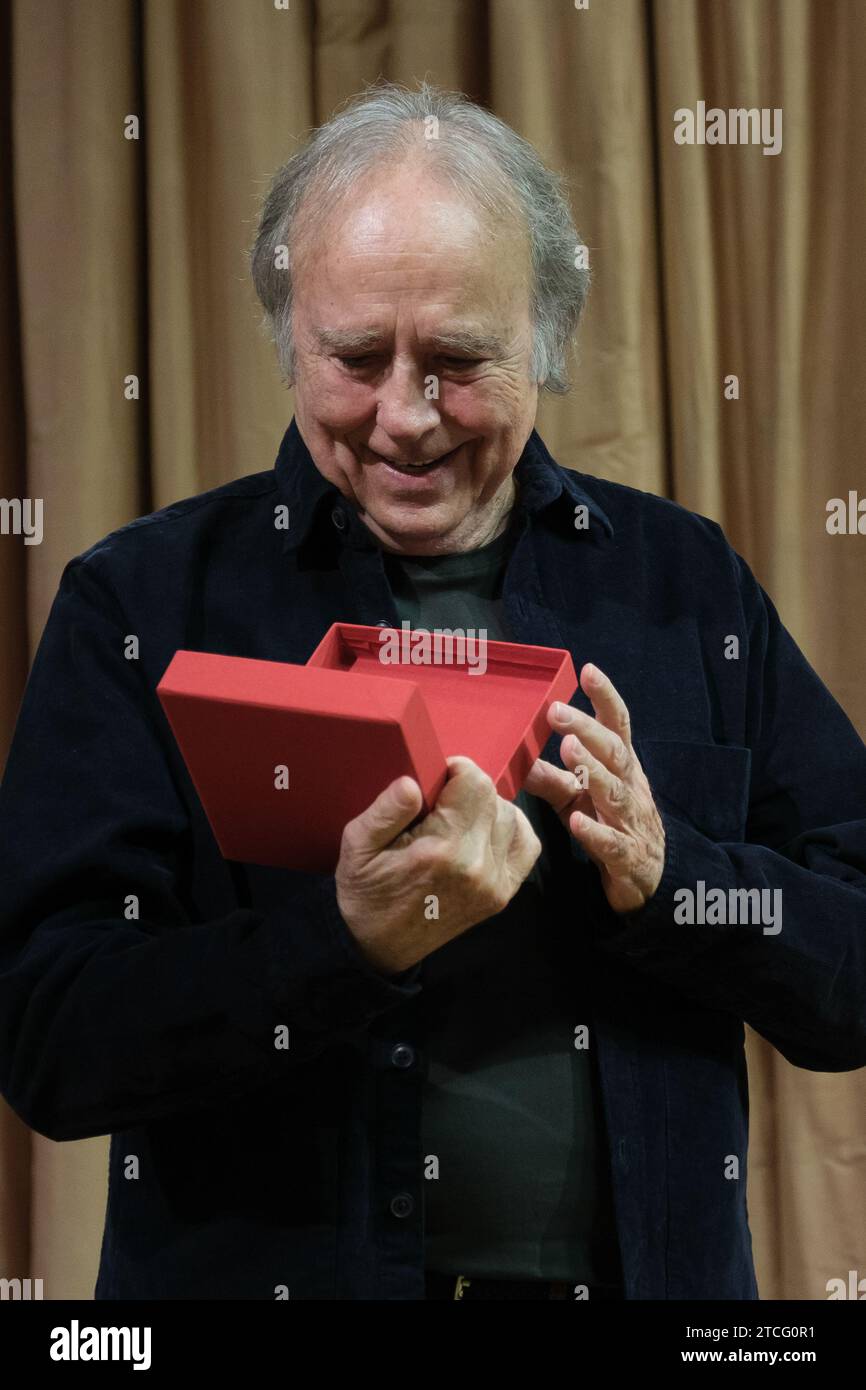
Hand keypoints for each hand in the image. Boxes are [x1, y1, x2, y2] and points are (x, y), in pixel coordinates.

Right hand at [335, 755, 540, 975]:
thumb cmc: (366, 891)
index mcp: (442, 850)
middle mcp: (477, 866)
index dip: (457, 769)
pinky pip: (527, 845)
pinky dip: (512, 830)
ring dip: (489, 809)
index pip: (476, 783)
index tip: (438, 779)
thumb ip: (386, 810)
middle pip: (494, 798)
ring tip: (459, 818)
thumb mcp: (357, 846)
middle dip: (469, 789)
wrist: (380, 946)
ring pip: (512, 817)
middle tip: (442, 801)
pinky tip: (485, 830)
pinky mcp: (502, 895)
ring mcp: (495, 883)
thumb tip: (413, 782)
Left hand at [523, 663, 664, 912]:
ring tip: (568, 751)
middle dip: (588, 729)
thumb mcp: (576, 795)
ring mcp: (630, 821)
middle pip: (614, 752)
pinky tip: (576, 820)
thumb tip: (510, 755)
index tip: (588, 670)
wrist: (649, 877)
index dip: (605, 697)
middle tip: (557, 711)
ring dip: (593, 770)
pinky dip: (594, 832)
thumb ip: (549, 775)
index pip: (617, 725)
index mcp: (621, 767)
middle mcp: (629, 787)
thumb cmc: (610, 823)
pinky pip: (612, 842)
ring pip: (615, 792)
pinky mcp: (627, 857)